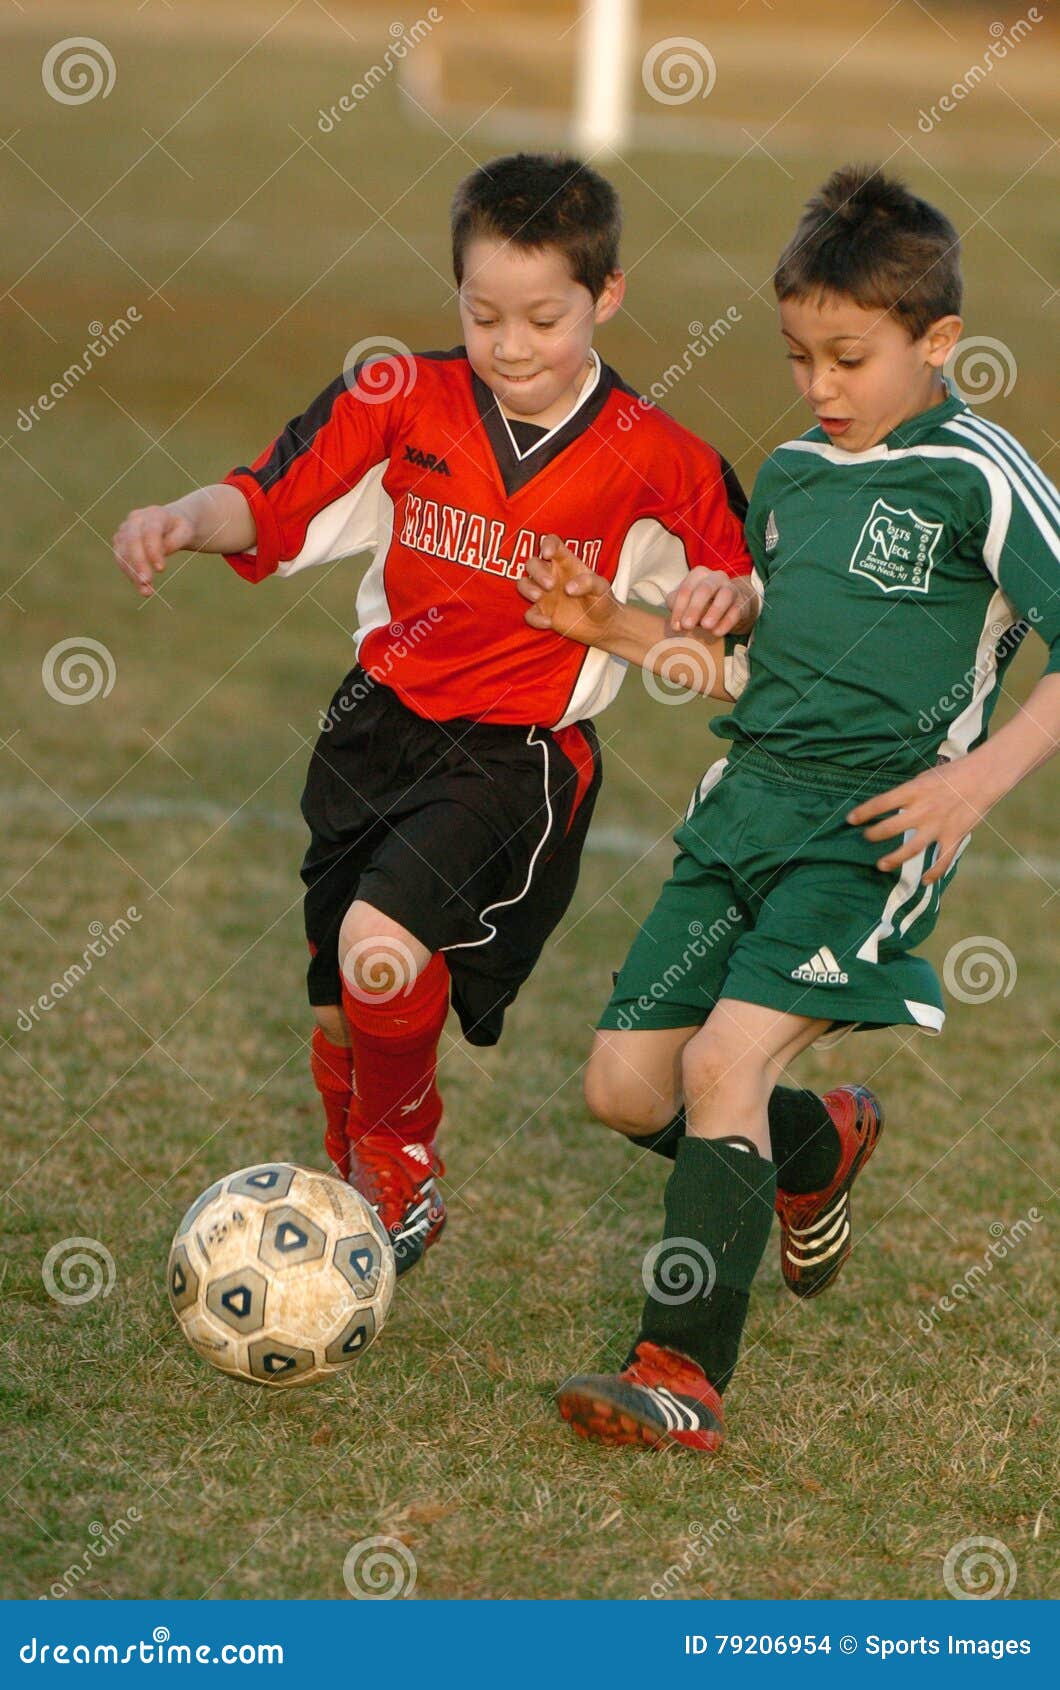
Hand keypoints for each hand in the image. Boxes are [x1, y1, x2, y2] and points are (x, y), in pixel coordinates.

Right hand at [113, 504, 195, 596]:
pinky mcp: (120, 543)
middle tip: (146, 582)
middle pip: (132, 541)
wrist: (169, 523)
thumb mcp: (186, 531)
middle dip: (138, 563)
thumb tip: (163, 551)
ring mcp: (125, 531)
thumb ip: (176, 539)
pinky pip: (121, 560)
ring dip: (133, 573)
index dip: (153, 550)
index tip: (161, 569)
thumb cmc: (180, 528)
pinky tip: (143, 588)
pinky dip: (131, 575)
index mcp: (154, 514)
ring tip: (146, 592)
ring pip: (123, 552)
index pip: (150, 531)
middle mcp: (135, 520)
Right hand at [517, 534, 618, 644]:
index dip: (547, 544)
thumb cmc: (602, 601)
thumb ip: (589, 583)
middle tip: (551, 585)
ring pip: (523, 584)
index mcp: (566, 563)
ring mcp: (545, 594)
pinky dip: (535, 618)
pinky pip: (530, 614)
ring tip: (540, 596)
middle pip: (532, 563)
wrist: (603, 626)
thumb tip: (568, 588)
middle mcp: (552, 575)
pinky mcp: (543, 613)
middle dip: (537, 572)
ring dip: (527, 588)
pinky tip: (549, 622)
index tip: (547, 554)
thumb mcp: (602, 588)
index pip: (552, 543)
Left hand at [666, 568, 757, 635]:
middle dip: (694, 608)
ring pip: (725, 595)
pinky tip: (717, 632)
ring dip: (715, 610)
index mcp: (699, 575)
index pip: (686, 589)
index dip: (679, 608)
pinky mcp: (743, 602)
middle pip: (704, 589)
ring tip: (705, 626)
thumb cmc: (702, 603)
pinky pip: (736, 610)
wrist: (731, 605)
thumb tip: (677, 622)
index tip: (675, 627)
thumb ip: (676, 606)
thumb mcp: (685, 602)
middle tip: (687, 625)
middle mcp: (716, 577)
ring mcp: (731, 588)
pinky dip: (726, 622)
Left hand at [848, 761, 986, 883]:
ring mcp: (937, 826)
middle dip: (874, 835)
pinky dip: (933, 873)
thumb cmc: (954, 772)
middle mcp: (922, 810)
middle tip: (866, 838)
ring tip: (881, 865)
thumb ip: (910, 792)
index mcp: (913, 791)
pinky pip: (941, 861)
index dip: (862, 813)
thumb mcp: (925, 776)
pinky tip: (924, 881)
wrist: (984, 776)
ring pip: (910, 849)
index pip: (879, 803)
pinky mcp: (954, 837)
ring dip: (893, 859)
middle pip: (889, 828)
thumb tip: (894, 803)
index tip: (850, 819)